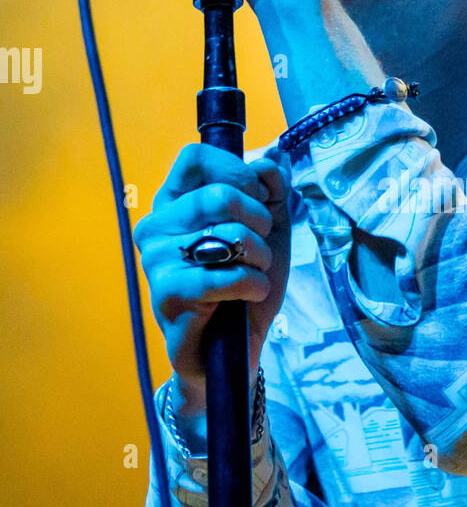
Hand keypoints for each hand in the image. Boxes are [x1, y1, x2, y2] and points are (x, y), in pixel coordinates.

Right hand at [134, 143, 292, 410]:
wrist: (235, 348)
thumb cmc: (244, 283)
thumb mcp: (269, 230)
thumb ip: (271, 190)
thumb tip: (269, 163)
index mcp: (174, 201)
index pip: (195, 158)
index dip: (237, 170)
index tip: (257, 198)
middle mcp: (156, 226)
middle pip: (219, 195)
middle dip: (259, 221)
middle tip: (260, 246)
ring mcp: (155, 261)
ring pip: (226, 235)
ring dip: (259, 256)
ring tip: (256, 273)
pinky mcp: (166, 294)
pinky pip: (223, 276)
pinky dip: (252, 284)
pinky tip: (253, 293)